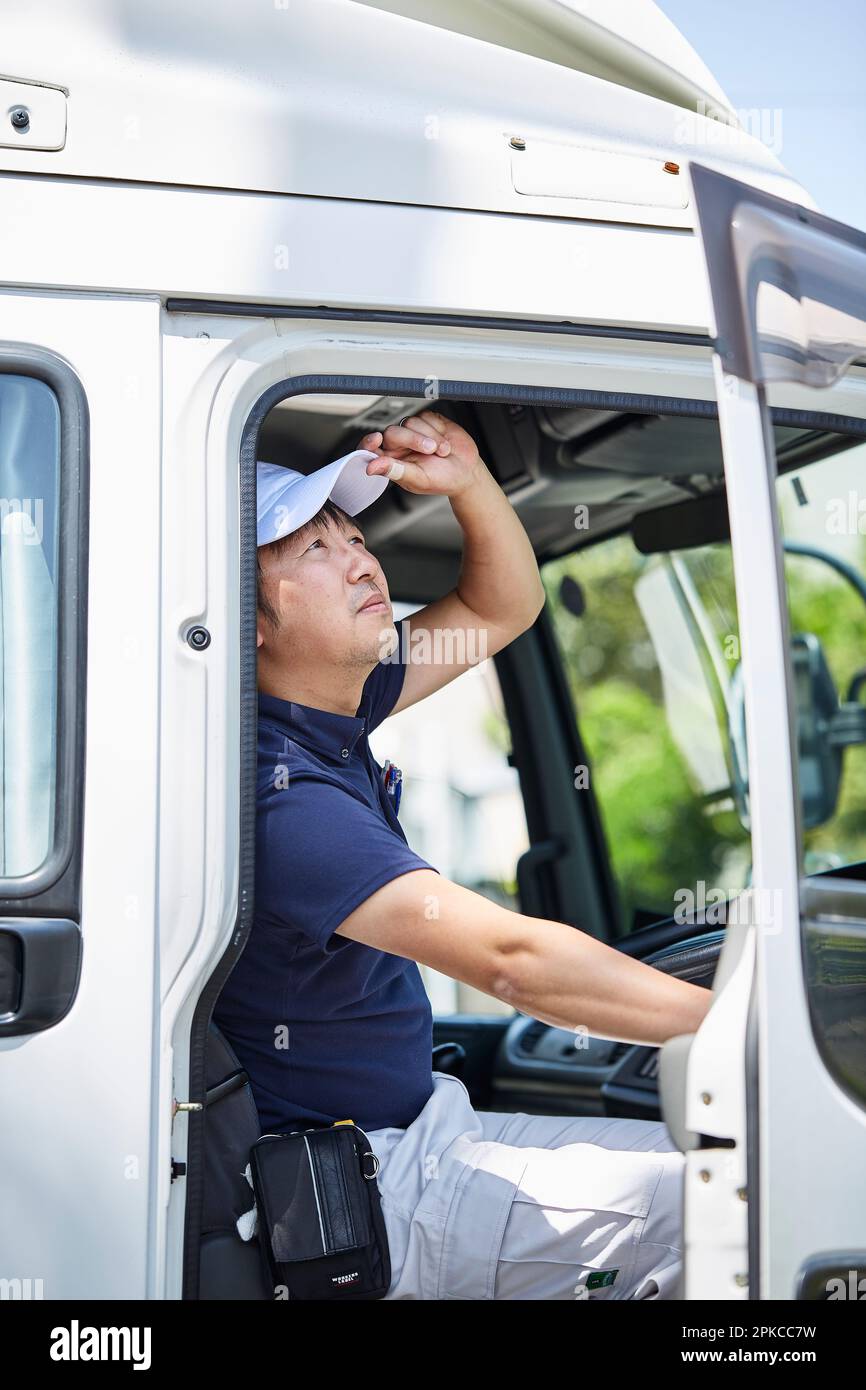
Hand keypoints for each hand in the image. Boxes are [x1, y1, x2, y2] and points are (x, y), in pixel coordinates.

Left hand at [357, 410, 483, 496]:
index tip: (376, 439)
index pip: (371, 450)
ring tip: (442, 451)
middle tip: (430, 451)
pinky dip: (437, 429)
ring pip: (411, 422)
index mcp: (392, 462)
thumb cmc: (443, 480)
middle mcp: (399, 446)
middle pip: (393, 432)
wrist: (467, 471)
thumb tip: (372, 467)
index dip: (369, 443)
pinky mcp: (427, 422)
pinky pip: (425, 417)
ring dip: (430, 436)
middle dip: (413, 440)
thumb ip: (395, 471)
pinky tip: (444, 441)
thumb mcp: (419, 479)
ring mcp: (413, 432)